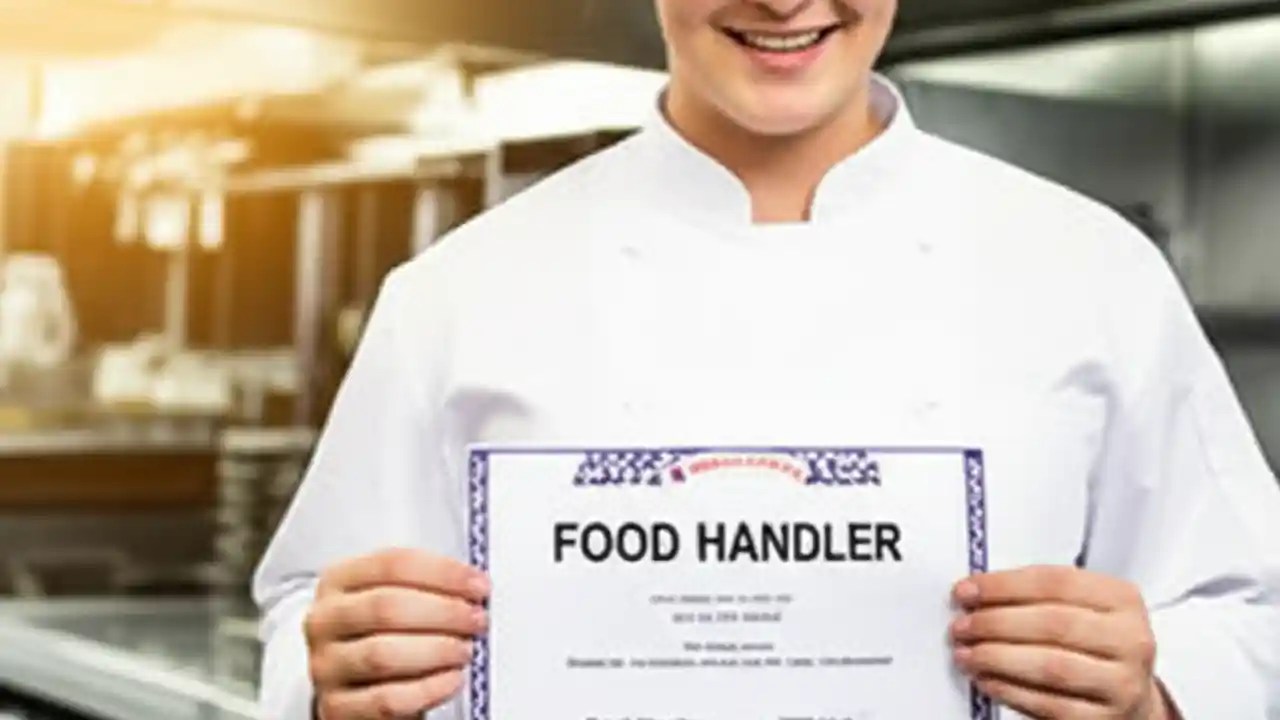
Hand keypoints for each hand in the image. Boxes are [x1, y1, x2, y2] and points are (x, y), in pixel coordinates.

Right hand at [305, 549, 489, 719]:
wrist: (358, 685)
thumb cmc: (383, 634)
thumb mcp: (392, 598)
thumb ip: (424, 587)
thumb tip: (472, 587)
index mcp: (338, 581)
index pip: (391, 565)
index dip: (442, 573)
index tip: (477, 585)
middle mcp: (326, 620)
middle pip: (386, 608)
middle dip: (444, 612)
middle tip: (477, 619)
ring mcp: (327, 665)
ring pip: (383, 654)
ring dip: (436, 650)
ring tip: (465, 649)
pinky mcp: (336, 707)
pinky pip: (386, 699)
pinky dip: (428, 689)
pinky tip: (451, 679)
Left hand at [949, 566, 1174, 719]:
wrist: (1128, 695)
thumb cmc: (1090, 642)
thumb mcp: (1079, 607)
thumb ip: (1035, 595)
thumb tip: (974, 594)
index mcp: (1122, 599)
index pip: (1057, 582)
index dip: (1004, 585)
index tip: (967, 590)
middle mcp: (1131, 639)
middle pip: (1054, 623)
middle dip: (996, 622)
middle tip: (961, 626)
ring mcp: (1122, 683)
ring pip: (1051, 666)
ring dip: (998, 658)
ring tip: (966, 654)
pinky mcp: (1104, 719)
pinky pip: (1050, 704)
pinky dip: (1010, 690)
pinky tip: (986, 680)